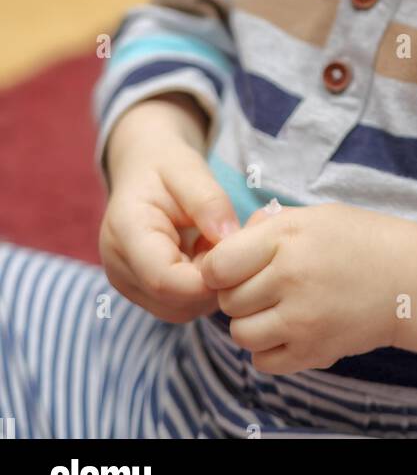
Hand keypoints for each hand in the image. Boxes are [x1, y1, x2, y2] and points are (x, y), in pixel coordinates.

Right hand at [99, 124, 240, 323]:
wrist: (141, 170)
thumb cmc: (165, 166)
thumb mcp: (189, 169)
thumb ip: (209, 202)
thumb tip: (230, 239)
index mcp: (125, 232)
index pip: (165, 279)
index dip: (209, 276)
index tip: (239, 252)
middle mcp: (119, 267)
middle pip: (174, 301)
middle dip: (214, 281)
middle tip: (232, 242)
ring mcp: (128, 284)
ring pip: (180, 309)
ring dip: (209, 286)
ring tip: (216, 244)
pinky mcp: (141, 292)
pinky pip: (179, 305)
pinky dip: (202, 288)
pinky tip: (206, 255)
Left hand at [199, 201, 416, 374]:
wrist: (410, 279)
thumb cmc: (361, 240)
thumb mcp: (313, 216)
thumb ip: (266, 228)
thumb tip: (226, 248)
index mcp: (288, 238)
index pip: (218, 265)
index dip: (219, 268)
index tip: (233, 267)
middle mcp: (291, 278)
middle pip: (228, 301)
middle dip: (238, 294)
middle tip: (264, 285)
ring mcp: (302, 319)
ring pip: (240, 334)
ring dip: (251, 323)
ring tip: (276, 308)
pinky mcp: (314, 352)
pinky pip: (262, 362)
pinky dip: (268, 350)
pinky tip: (288, 329)